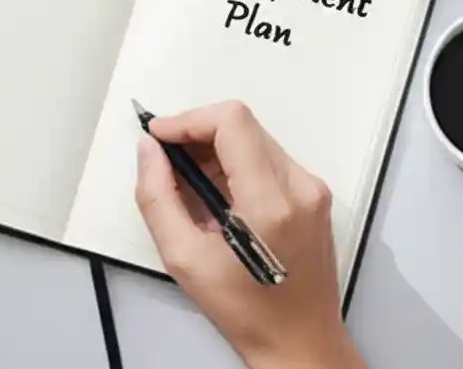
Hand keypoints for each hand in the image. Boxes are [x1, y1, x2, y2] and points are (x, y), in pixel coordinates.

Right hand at [135, 101, 364, 368]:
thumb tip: (148, 151)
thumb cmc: (247, 312)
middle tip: (167, 161)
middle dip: (197, 134)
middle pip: (242, 125)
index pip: (231, 123)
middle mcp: (300, 186)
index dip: (188, 120)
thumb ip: (157, 197)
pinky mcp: (314, 195)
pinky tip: (219, 197)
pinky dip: (237, 164)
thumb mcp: (184, 259)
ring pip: (255, 139)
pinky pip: (269, 159)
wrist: (300, 342)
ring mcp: (312, 189)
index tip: (159, 135)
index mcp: (270, 202)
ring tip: (191, 187)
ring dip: (216, 150)